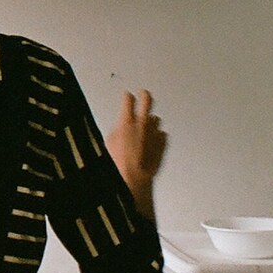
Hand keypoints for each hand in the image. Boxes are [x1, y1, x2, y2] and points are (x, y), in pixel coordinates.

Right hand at [108, 90, 165, 217]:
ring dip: (151, 121)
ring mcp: (154, 132)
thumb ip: (117, 130)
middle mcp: (142, 123)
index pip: (128, 99)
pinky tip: (152, 141)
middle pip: (147, 99)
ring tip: (146, 126)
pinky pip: (162, 134)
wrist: (134, 178)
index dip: (127, 97)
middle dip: (145, 95)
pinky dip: (157, 136)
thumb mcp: (109, 143)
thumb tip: (120, 128)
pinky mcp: (162, 142)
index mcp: (126, 121)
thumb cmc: (120, 164)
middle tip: (144, 94)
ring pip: (156, 118)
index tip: (128, 96)